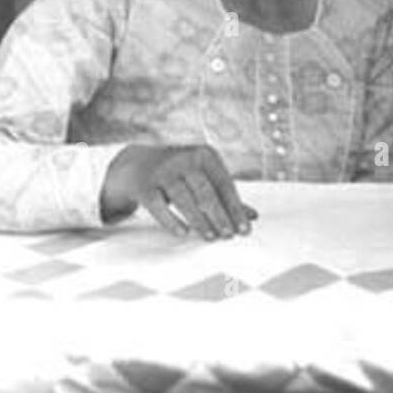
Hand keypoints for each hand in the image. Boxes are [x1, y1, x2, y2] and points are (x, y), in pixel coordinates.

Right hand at [101, 144, 256, 239]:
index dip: (236, 208)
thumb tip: (253, 216)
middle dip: (219, 216)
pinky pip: (158, 206)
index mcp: (205, 155)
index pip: (225, 184)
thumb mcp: (205, 177)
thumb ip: (227, 195)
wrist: (139, 164)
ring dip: (199, 220)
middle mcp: (184, 159)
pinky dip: (172, 220)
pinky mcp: (145, 185)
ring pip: (184, 199)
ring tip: (210, 237)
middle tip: (228, 236)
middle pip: (206, 192)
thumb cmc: (182, 173)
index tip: (245, 229)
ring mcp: (163, 171)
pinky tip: (183, 233)